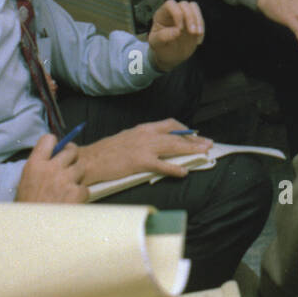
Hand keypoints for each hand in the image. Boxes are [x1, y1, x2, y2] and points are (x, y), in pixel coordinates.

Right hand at [15, 132, 88, 203]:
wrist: (32, 231)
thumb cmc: (27, 208)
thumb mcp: (25, 183)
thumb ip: (39, 168)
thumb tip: (52, 158)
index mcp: (34, 164)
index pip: (48, 139)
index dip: (55, 143)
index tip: (57, 148)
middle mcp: (51, 168)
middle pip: (71, 150)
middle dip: (72, 157)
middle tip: (70, 165)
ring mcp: (65, 179)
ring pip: (81, 168)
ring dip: (77, 177)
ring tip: (67, 189)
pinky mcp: (76, 192)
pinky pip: (85, 188)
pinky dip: (80, 195)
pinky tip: (71, 202)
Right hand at [77, 118, 210, 184]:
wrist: (90, 160)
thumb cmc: (106, 152)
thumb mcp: (127, 139)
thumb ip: (143, 140)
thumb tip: (157, 146)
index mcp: (143, 128)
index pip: (170, 124)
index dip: (184, 129)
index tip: (194, 134)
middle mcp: (146, 134)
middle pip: (176, 135)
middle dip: (194, 140)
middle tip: (208, 144)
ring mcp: (144, 147)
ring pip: (173, 146)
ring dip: (191, 150)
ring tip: (204, 153)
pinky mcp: (140, 161)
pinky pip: (162, 165)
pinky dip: (175, 168)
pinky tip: (183, 172)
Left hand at [147, 0, 203, 71]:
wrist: (169, 54)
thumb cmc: (160, 47)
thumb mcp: (156, 44)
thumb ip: (162, 37)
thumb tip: (177, 31)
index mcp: (162, 15)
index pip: (170, 4)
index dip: (177, 14)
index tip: (180, 29)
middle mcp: (173, 12)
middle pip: (184, 4)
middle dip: (190, 18)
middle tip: (192, 33)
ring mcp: (184, 15)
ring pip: (194, 7)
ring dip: (198, 20)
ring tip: (198, 34)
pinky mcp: (193, 21)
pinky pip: (200, 18)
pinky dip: (202, 28)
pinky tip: (198, 41)